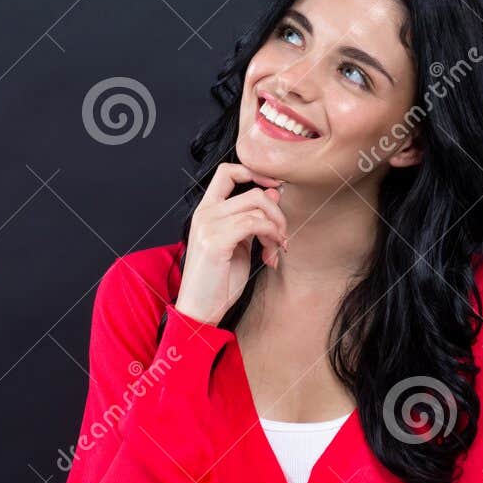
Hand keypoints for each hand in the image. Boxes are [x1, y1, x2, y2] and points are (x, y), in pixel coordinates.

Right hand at [175, 162, 287, 325]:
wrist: (200, 311)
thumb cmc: (218, 282)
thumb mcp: (240, 245)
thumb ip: (253, 219)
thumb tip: (274, 192)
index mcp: (206, 211)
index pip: (227, 172)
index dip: (255, 172)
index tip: (276, 186)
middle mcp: (204, 214)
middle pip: (253, 192)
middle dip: (277, 213)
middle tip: (282, 237)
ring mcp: (208, 226)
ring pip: (257, 207)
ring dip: (276, 230)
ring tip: (275, 251)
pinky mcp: (215, 241)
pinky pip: (254, 223)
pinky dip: (270, 236)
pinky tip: (270, 255)